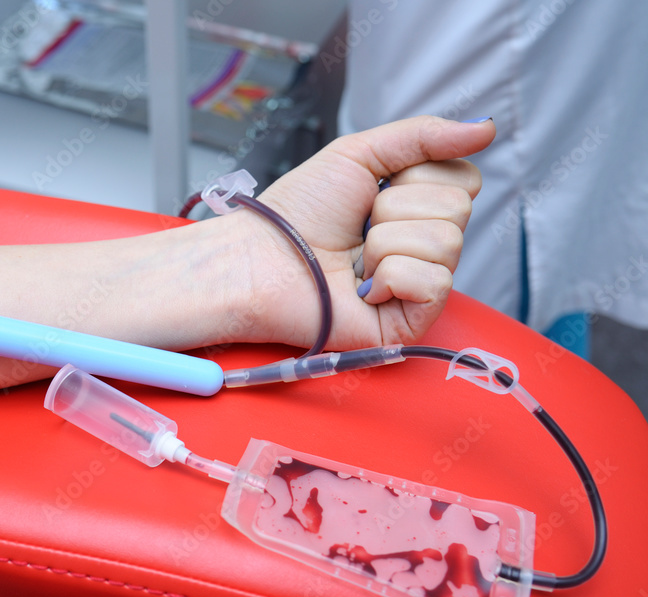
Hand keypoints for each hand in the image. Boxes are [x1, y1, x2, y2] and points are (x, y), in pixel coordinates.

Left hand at [237, 115, 495, 350]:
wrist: (259, 261)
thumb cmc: (296, 214)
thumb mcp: (358, 154)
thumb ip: (423, 135)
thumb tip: (486, 127)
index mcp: (416, 207)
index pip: (465, 178)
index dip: (417, 176)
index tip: (374, 189)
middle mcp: (423, 246)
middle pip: (458, 208)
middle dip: (395, 208)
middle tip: (357, 227)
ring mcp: (420, 286)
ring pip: (447, 243)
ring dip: (386, 242)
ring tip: (354, 259)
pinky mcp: (410, 320)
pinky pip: (434, 282)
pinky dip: (390, 276)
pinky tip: (362, 288)